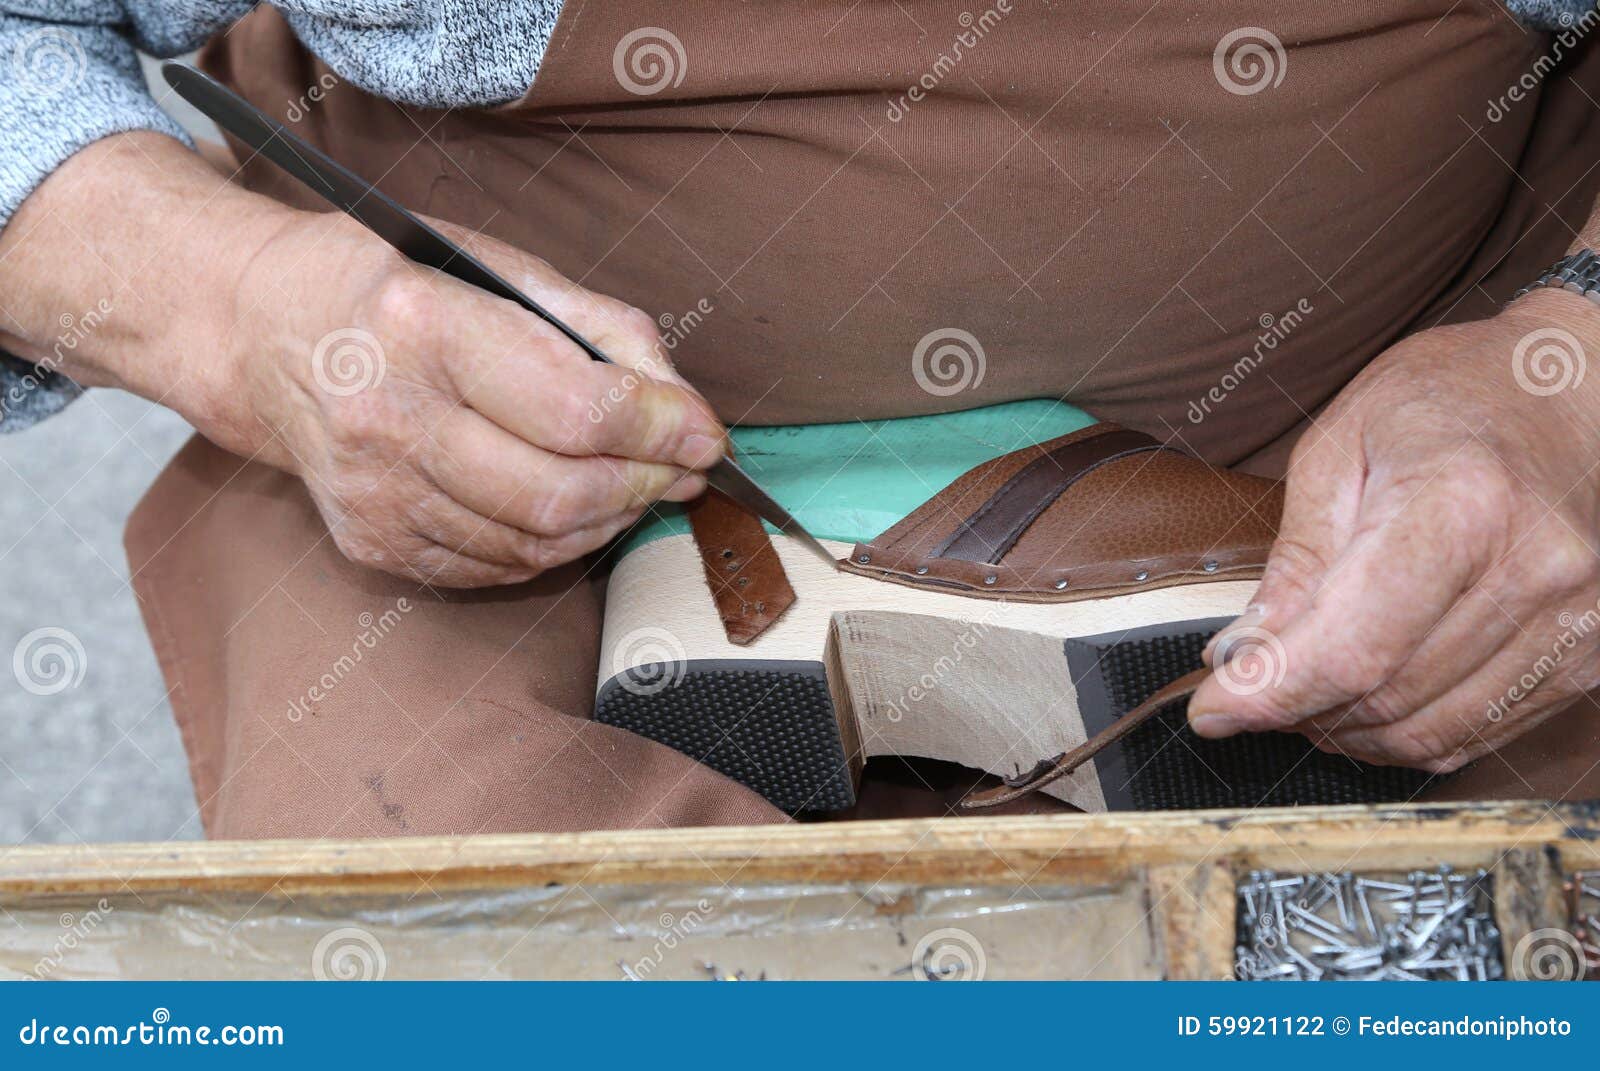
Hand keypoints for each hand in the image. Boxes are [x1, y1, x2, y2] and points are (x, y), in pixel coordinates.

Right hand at [203, 211, 724, 586]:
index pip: (572, 407)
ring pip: (537, 542)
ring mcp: (374, 493)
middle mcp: (388, 419)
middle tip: (682, 464)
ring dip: (612, 517)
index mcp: (421, 326)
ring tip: (638, 481)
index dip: (658, 428)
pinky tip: (575, 506)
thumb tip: (678, 402)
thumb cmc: (389, 283)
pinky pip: (497, 566)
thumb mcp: (494, 264)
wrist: (258, 330)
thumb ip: (598, 327)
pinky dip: (557, 543)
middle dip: (646, 483)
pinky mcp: (371, 541)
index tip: (704, 431)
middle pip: (560, 492)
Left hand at [1187, 288, 1599, 773]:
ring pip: (1428, 732)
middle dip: (1296, 707)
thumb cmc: (1452, 397)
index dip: (1270, 693)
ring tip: (1303, 685)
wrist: (1574, 388)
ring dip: (1346, 728)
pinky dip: (1406, 732)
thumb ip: (1298, 558)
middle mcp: (1532, 571)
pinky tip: (1366, 693)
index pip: (1351, 648)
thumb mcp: (1342, 446)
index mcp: (1463, 504)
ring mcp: (1574, 620)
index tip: (1212, 709)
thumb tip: (1245, 654)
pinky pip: (1477, 733)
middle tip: (1247, 684)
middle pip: (1385, 697)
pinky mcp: (1588, 653)